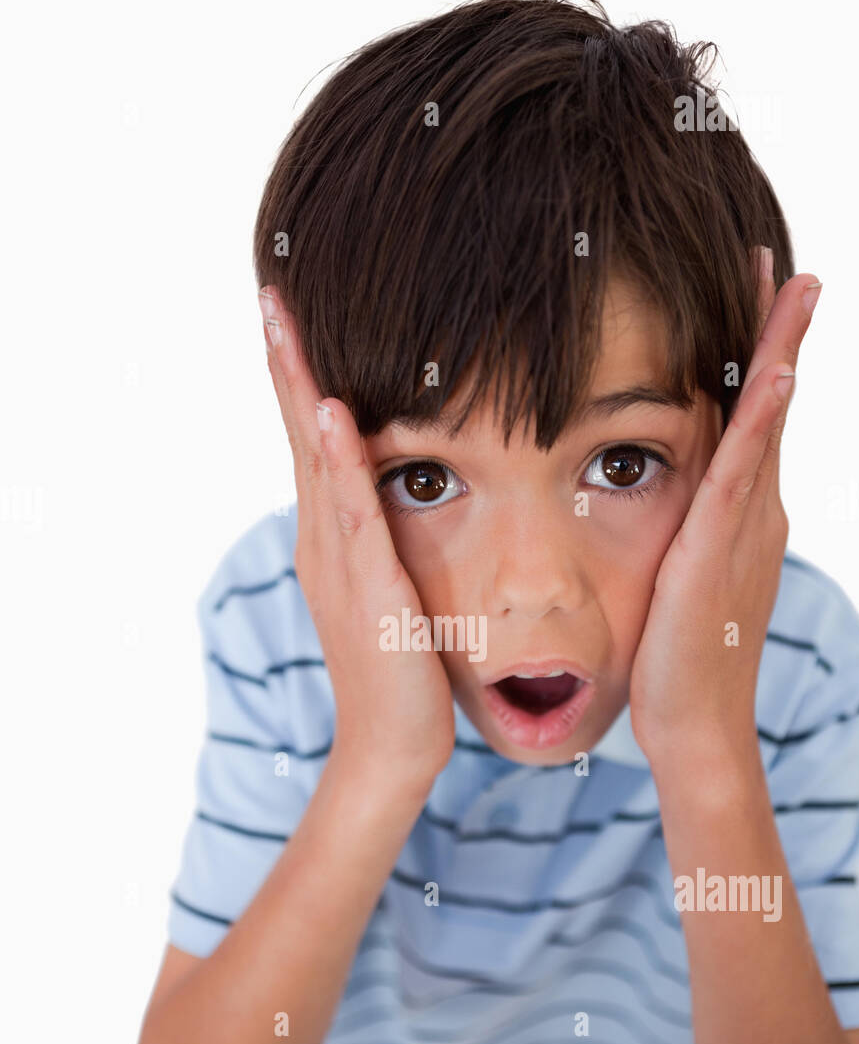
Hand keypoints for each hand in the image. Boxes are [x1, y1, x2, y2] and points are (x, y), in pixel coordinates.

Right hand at [257, 288, 455, 789]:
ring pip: (314, 463)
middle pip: (298, 437)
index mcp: (330, 539)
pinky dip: (342, 466)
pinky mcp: (368, 593)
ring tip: (286, 327)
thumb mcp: (390, 589)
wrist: (393, 747)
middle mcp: (322, 543)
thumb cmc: (402, 671)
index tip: (290, 317)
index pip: (311, 442)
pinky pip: (354, 518)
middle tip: (272, 295)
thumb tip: (396, 495)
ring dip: (301, 392)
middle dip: (287, 364)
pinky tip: (335, 417)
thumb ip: (383, 539)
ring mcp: (337, 567)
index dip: (299, 379)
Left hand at [629, 249, 821, 770]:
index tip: (760, 302)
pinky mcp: (720, 549)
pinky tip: (773, 374)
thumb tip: (668, 515)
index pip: (752, 424)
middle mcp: (754, 513)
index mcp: (740, 518)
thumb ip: (684, 540)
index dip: (761, 362)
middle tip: (791, 268)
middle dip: (781, 335)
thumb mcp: (682, 582)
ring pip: (766, 424)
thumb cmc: (680, 662)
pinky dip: (761, 421)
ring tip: (795, 287)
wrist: (694, 723)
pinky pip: (741, 474)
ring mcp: (746, 528)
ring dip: (781, 353)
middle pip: (771, 407)